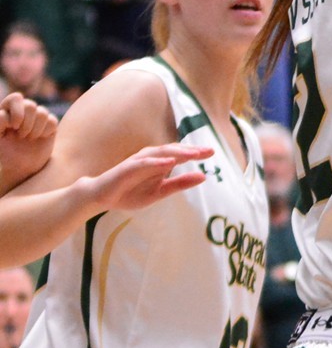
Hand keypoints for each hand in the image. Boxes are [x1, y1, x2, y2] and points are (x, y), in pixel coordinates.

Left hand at [0, 92, 58, 182]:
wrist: (18, 166)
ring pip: (42, 112)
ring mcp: (36, 118)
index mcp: (7, 110)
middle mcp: (22, 111)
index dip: (16, 113)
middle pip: (30, 105)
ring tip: (29, 138)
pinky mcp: (49, 126)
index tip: (11, 128)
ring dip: (36, 128)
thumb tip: (7, 115)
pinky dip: (46, 131)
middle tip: (21, 135)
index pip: (16, 98)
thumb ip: (0, 121)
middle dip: (27, 122)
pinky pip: (52, 121)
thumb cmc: (3, 151)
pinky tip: (39, 139)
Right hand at [82, 143, 214, 212]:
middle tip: (208, 150)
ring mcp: (137, 162)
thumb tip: (203, 176)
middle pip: (173, 150)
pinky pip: (142, 163)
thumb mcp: (160, 192)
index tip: (212, 152)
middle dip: (191, 150)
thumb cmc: (131, 193)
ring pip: (159, 153)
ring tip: (193, 154)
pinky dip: (156, 162)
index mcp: (159, 163)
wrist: (102, 197)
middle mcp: (150, 158)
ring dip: (177, 152)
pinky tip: (169, 162)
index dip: (195, 152)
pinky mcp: (125, 169)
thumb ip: (180, 184)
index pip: (180, 154)